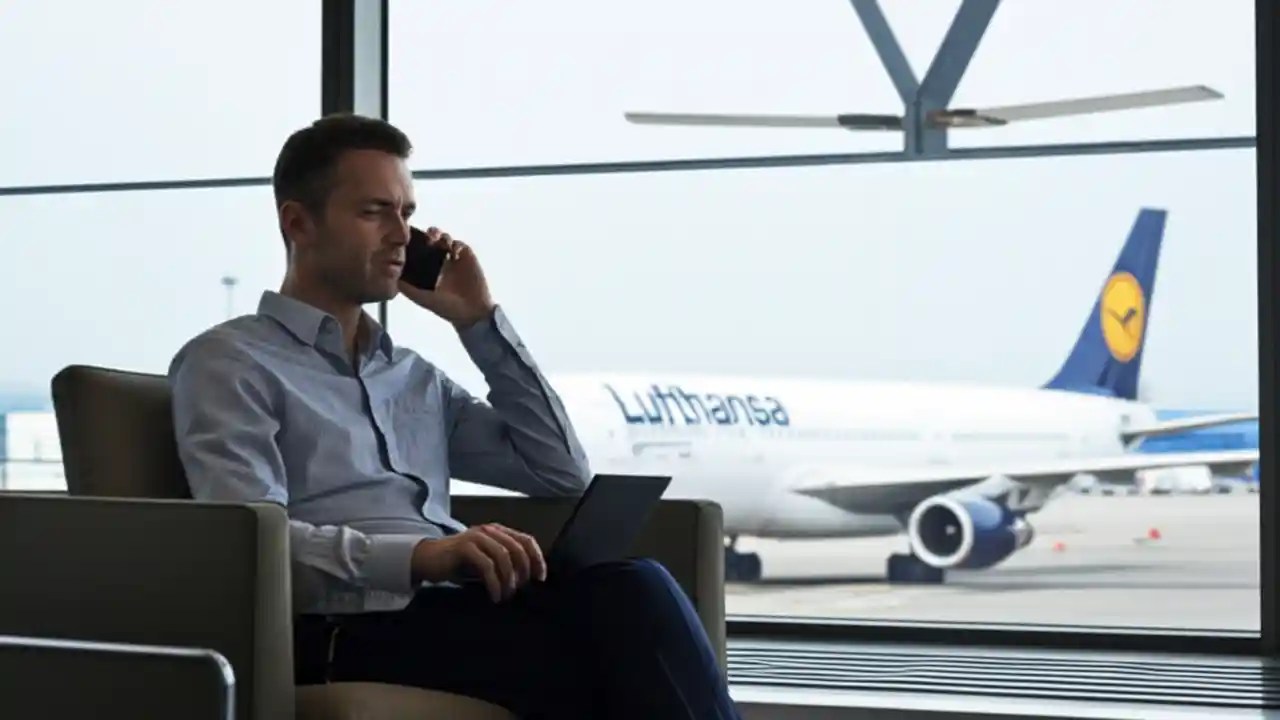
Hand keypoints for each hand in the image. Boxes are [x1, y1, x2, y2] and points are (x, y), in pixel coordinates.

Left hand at [398, 227, 495, 329]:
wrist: (471, 312)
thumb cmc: (447, 309)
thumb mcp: (424, 300)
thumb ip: (409, 290)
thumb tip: (392, 279)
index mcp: (428, 270)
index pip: (420, 250)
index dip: (415, 243)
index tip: (411, 241)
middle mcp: (440, 261)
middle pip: (432, 240)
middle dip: (428, 234)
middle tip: (427, 238)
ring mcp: (454, 258)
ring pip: (445, 238)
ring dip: (440, 236)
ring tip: (438, 242)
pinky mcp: (467, 257)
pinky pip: (460, 244)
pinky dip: (455, 244)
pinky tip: (452, 252)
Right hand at [411, 523, 546, 602]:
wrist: (428, 559)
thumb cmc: (459, 563)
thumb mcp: (486, 562)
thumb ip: (503, 564)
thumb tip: (525, 580)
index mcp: (498, 531)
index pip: (526, 540)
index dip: (537, 558)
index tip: (540, 578)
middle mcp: (489, 530)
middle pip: (517, 548)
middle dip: (523, 571)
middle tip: (520, 589)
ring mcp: (476, 537)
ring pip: (503, 556)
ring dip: (509, 578)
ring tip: (506, 595)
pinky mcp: (464, 547)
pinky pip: (486, 565)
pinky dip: (494, 582)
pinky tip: (494, 595)